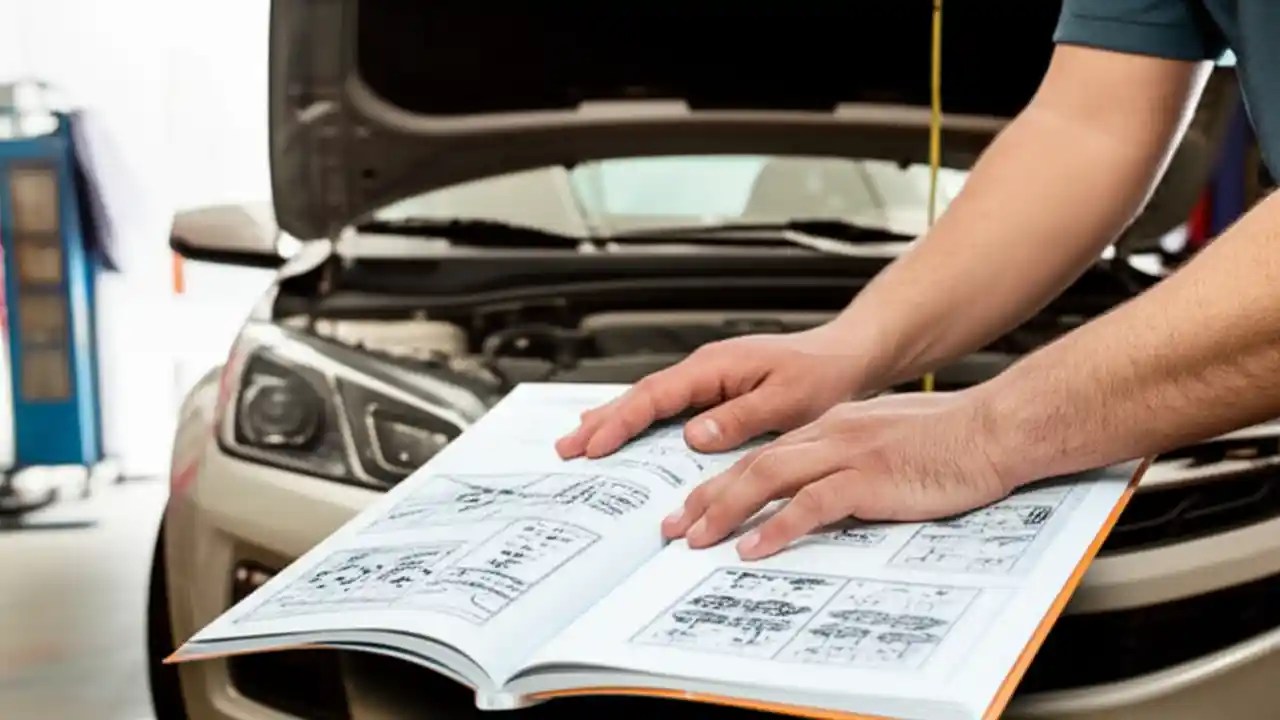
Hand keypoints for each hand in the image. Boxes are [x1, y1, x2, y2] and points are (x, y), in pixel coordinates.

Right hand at [555, 325, 873, 458]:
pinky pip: (667, 404)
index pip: (657, 396)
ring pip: (649, 399)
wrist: (848, 356)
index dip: (622, 422)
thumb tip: (694, 435)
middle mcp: (706, 368)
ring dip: (613, 419)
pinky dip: (638, 417)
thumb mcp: (788, 401)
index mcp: (717, 366)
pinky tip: (622, 427)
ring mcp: (709, 377)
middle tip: (566, 447)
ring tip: (579, 440)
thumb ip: (740, 418)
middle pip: (641, 396)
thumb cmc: (825, 375)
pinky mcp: (716, 389)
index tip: (594, 445)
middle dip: (602, 421)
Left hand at [662, 390, 1018, 559]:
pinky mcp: (870, 477)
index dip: (722, 481)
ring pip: (769, 478)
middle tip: (676, 527)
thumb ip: (853, 459)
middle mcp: (831, 434)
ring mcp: (848, 453)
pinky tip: (756, 547)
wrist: (995, 427)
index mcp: (834, 426)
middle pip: (752, 465)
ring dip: (727, 509)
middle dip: (706, 498)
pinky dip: (778, 526)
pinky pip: (812, 503)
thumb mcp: (889, 440)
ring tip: (699, 539)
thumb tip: (828, 489)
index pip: (764, 454)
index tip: (694, 506)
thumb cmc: (953, 439)